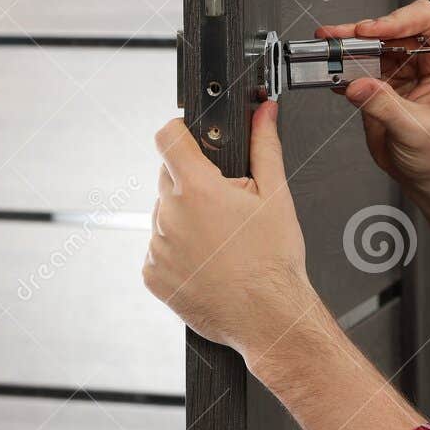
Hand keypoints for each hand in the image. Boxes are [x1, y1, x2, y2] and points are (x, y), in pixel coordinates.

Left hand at [143, 103, 326, 368]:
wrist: (267, 316)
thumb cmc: (274, 261)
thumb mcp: (276, 195)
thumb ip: (265, 146)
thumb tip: (264, 113)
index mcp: (198, 189)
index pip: (167, 137)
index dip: (179, 132)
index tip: (188, 138)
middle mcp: (170, 214)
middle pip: (169, 178)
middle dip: (193, 183)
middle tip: (225, 206)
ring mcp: (157, 246)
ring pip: (165, 215)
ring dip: (186, 218)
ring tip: (221, 241)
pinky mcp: (152, 274)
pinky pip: (160, 249)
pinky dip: (179, 250)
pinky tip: (208, 262)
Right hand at [316, 0, 429, 188]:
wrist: (429, 174)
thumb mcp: (415, 130)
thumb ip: (385, 106)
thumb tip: (359, 85)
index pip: (426, 20)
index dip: (397, 20)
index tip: (370, 31)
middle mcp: (429, 57)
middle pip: (392, 27)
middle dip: (362, 33)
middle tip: (337, 39)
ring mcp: (404, 65)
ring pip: (372, 43)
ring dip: (347, 47)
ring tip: (327, 52)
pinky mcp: (383, 78)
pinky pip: (359, 63)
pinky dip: (343, 67)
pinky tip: (332, 74)